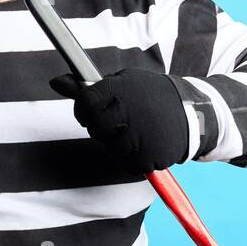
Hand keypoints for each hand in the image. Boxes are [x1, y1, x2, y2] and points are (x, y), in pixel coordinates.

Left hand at [49, 69, 188, 173]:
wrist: (192, 112)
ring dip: (118, 142)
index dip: (84, 109)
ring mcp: (137, 135)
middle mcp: (126, 111)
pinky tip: (145, 143)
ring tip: (137, 130)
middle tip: (118, 121)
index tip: (92, 110)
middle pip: (94, 127)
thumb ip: (88, 87)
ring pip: (110, 147)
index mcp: (118, 89)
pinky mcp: (147, 157)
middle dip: (101, 126)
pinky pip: (127, 163)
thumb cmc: (150, 95)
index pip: (84, 102)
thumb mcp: (123, 82)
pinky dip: (133, 157)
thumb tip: (53, 82)